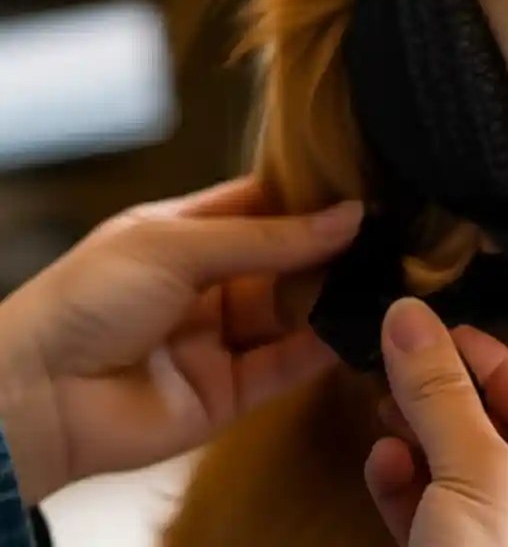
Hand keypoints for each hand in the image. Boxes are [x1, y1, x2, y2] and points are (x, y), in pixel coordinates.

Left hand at [0, 177, 360, 502]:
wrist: (38, 396)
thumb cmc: (86, 302)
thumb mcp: (179, 245)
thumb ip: (270, 237)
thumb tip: (348, 216)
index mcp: (182, 236)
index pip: (259, 208)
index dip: (307, 199)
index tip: (362, 190)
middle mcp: (205, 286)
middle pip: (284, 262)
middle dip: (330, 250)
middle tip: (388, 235)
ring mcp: (218, 340)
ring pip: (292, 314)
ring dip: (333, 298)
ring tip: (387, 276)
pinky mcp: (231, 392)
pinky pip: (288, 366)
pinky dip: (325, 348)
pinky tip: (360, 325)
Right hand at [364, 299, 507, 546]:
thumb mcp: (481, 480)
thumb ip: (446, 399)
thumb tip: (407, 313)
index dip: (500, 367)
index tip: (444, 333)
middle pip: (504, 442)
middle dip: (448, 402)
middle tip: (400, 362)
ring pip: (462, 483)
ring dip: (420, 444)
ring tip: (383, 406)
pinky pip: (433, 522)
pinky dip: (405, 491)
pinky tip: (381, 462)